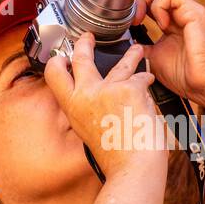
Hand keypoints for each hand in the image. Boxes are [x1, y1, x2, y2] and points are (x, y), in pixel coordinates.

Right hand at [44, 33, 160, 176]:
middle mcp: (85, 95)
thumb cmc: (114, 155)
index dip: (58, 61)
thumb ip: (88, 109)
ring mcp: (106, 89)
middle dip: (85, 43)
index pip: (54, 74)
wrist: (132, 165)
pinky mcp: (129, 88)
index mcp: (72, 107)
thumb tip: (94, 94)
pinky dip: (146, 81)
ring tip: (136, 50)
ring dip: (131, 55)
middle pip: (81, 58)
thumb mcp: (88, 131)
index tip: (63, 56)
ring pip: (121, 64)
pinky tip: (149, 83)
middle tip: (87, 38)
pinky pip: (141, 78)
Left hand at [134, 0, 204, 109]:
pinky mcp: (194, 13)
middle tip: (126, 11)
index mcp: (171, 20)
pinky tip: (160, 25)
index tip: (120, 10)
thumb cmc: (185, 74)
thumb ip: (141, 46)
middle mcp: (180, 11)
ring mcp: (188, 10)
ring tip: (139, 19)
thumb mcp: (153, 58)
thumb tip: (126, 42)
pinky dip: (158, 6)